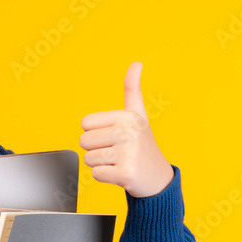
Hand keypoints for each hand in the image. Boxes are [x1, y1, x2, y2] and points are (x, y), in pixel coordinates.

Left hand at [79, 61, 173, 196]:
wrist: (158, 178)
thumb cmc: (142, 144)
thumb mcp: (138, 114)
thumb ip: (132, 89)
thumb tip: (137, 63)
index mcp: (127, 116)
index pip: (86, 123)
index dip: (95, 132)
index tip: (114, 136)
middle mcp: (128, 132)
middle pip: (84, 141)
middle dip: (96, 149)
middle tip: (116, 152)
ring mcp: (128, 153)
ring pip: (88, 158)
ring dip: (100, 164)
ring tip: (119, 162)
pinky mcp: (125, 173)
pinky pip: (96, 174)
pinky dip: (105, 176)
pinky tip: (120, 173)